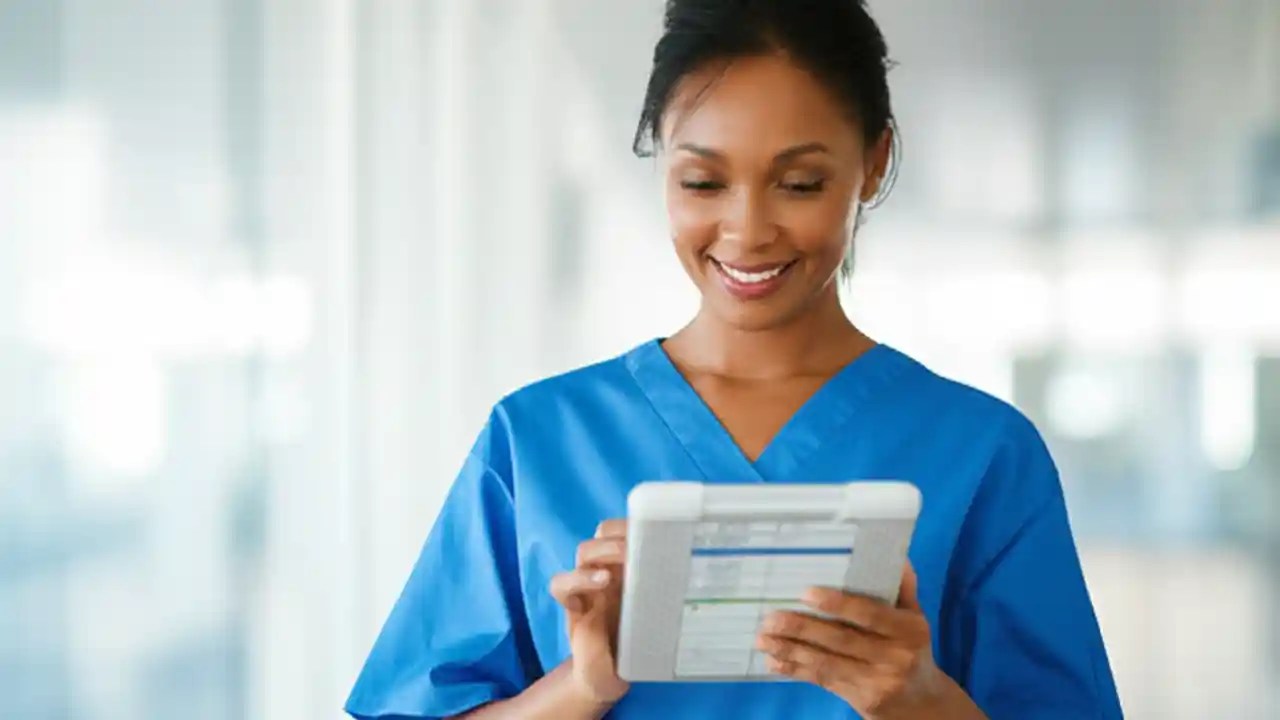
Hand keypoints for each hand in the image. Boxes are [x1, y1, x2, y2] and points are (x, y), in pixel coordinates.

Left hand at [548, 519, 630, 705]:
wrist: (613, 671)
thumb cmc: (600, 667)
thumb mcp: (592, 672)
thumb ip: (589, 652)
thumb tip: (597, 620)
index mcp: (575, 604)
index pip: (563, 583)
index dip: (580, 578)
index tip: (606, 582)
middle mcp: (589, 583)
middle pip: (586, 552)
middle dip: (605, 549)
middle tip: (630, 555)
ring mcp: (611, 572)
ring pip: (604, 539)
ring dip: (622, 535)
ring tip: (647, 543)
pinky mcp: (632, 569)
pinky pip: (629, 543)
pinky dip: (640, 537)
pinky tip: (661, 542)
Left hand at [755, 562, 984, 719]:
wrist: (923, 705)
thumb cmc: (912, 650)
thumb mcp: (914, 619)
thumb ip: (901, 589)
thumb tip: (894, 555)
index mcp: (908, 630)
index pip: (870, 614)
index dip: (838, 604)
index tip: (806, 593)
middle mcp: (895, 656)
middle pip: (841, 640)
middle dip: (802, 629)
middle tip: (771, 618)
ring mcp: (877, 681)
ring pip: (827, 662)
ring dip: (791, 650)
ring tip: (762, 639)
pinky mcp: (862, 699)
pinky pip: (823, 680)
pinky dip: (796, 670)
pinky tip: (773, 661)